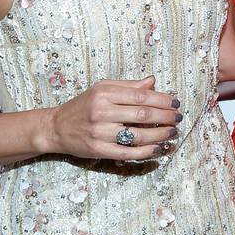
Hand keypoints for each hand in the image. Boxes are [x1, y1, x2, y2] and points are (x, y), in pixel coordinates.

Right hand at [40, 75, 180, 162]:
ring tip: (172, 133)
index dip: (163, 100)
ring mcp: (99, 132)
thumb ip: (128, 86)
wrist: (55, 127)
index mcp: (104, 94)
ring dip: (160, 135)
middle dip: (166, 117)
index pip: (141, 96)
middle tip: (178, 118)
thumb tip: (153, 82)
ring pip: (138, 135)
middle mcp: (101, 112)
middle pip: (142, 114)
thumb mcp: (102, 89)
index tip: (176, 103)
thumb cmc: (83, 106)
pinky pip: (127, 153)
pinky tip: (157, 149)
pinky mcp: (98, 150)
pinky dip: (145, 152)